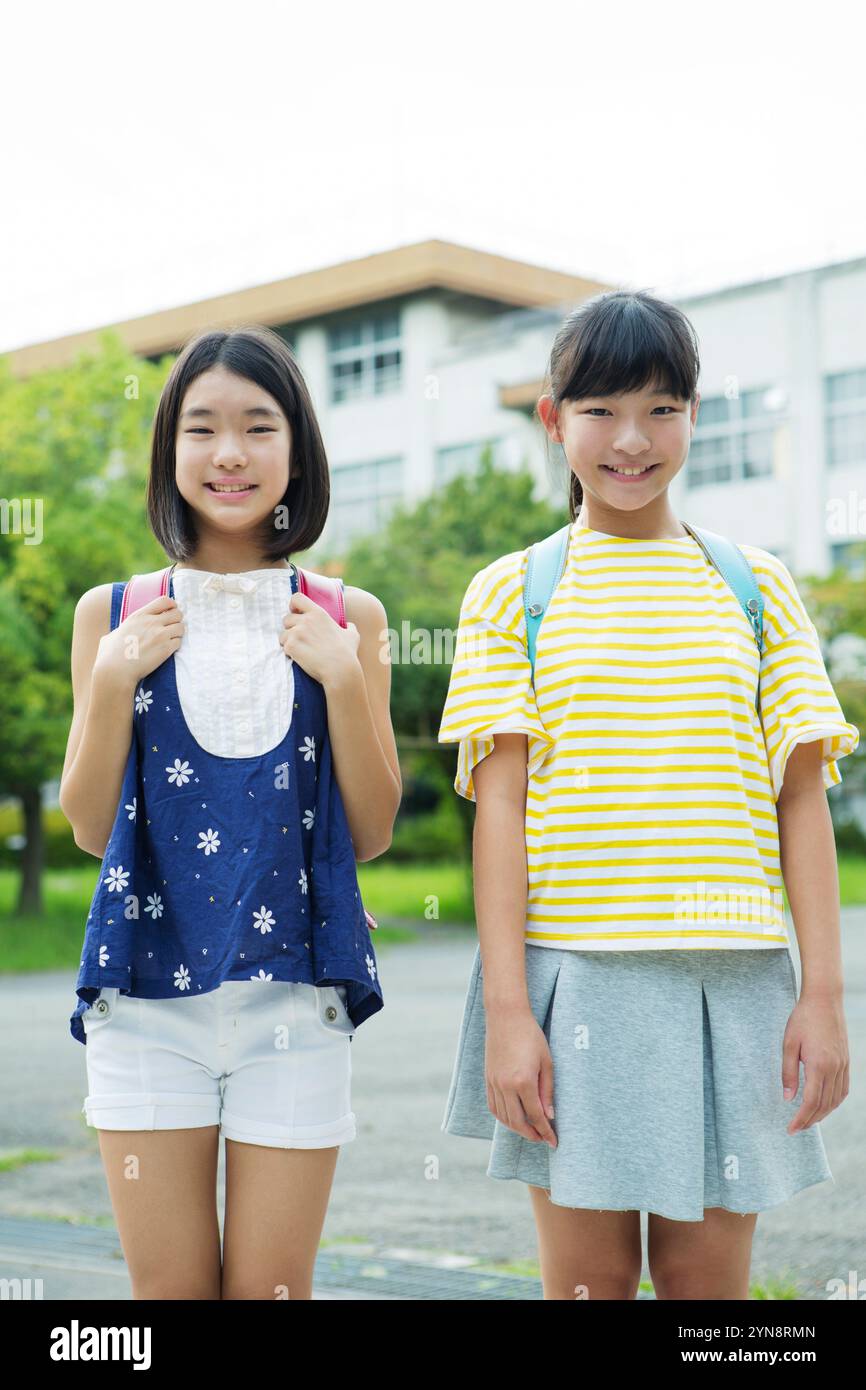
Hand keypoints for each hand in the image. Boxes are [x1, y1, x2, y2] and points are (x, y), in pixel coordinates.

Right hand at [94, 594, 184, 689]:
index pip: (164, 601)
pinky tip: (168, 650)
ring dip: (178, 634)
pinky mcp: (166, 648)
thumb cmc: (109, 656)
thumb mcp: (111, 636)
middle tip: (171, 629)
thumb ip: (119, 632)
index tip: (170, 612)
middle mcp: (151, 622)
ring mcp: (160, 635)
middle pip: (177, 613)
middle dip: (177, 620)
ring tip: (170, 640)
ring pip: (181, 627)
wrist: (115, 671)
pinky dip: (175, 646)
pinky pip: (179, 642)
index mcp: (139, 616)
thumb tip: (115, 636)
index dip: (171, 606)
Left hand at [279, 591, 359, 687]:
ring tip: (301, 651)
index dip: (293, 605)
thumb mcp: (352, 635)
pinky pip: (284, 646)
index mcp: (319, 613)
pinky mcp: (291, 645)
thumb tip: (349, 625)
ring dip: (289, 642)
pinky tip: (300, 658)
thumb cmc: (347, 653)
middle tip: (300, 640)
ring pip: (283, 634)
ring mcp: (297, 632)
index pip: (297, 598)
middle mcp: (306, 620)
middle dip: (291, 629)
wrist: (340, 670)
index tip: (295, 612)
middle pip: (287, 619)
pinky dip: (290, 652)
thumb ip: (349, 626)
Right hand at [484, 1008, 556, 1146]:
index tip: (554, 1142)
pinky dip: (503, 1117)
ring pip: (503, 1117)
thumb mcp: (547, 1062)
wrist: (506, 1016)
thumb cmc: (530, 1036)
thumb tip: (549, 1116)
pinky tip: (513, 1118)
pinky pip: (494, 1106)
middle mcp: (505, 1086)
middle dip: (531, 1135)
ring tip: (530, 1131)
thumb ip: (547, 1091)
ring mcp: (494, 1083)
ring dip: (517, 1129)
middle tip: (543, 1139)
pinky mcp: (488, 1079)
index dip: (545, 1132)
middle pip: (517, 1122)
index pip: (535, 1116)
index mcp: (523, 1081)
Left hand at [782, 994, 849, 1133]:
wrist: (824, 1000)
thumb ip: (788, 1072)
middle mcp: (834, 1068)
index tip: (790, 1129)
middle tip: (797, 1128)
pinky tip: (825, 1104)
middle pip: (823, 1105)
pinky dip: (834, 1102)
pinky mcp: (846, 1061)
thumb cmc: (803, 1019)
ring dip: (822, 1113)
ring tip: (808, 1120)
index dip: (800, 1119)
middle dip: (810, 1120)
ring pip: (835, 1100)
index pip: (810, 1102)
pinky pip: (843, 1089)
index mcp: (818, 1065)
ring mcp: (843, 1065)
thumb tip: (787, 1097)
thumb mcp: (788, 1044)